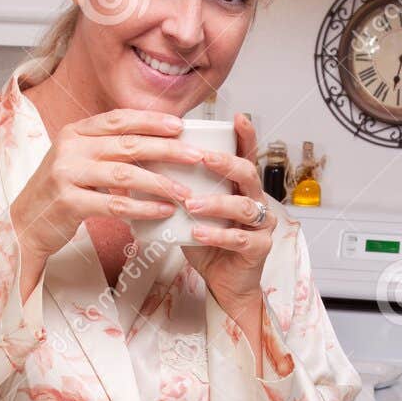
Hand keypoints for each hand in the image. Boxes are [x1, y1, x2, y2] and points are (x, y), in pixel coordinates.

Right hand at [10, 108, 203, 295]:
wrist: (24, 224)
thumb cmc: (59, 193)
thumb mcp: (79, 161)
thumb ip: (108, 150)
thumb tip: (156, 146)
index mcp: (74, 132)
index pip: (119, 119)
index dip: (152, 120)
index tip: (180, 125)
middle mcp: (70, 148)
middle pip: (128, 144)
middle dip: (167, 149)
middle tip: (196, 156)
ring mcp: (67, 175)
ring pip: (125, 174)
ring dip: (160, 183)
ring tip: (185, 192)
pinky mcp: (69, 203)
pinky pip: (115, 205)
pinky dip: (143, 208)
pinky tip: (163, 211)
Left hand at [180, 113, 274, 327]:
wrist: (225, 283)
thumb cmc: (208, 243)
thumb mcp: (192, 213)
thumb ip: (179, 191)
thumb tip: (139, 169)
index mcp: (241, 188)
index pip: (246, 156)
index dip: (246, 136)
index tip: (237, 117)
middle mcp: (256, 201)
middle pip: (248, 174)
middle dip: (225, 163)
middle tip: (202, 158)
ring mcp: (261, 225)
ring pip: (244, 206)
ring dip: (216, 203)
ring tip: (191, 204)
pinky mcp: (258, 249)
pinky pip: (239, 239)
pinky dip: (217, 235)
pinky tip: (198, 234)